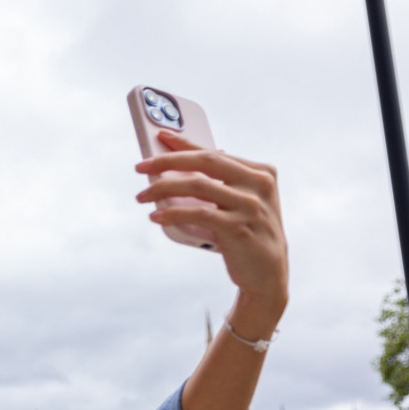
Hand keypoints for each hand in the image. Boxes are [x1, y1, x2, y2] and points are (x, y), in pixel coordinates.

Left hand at [135, 130, 288, 329]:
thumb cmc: (248, 234)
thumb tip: (179, 165)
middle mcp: (259, 184)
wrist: (268, 274)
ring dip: (163, 188)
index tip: (159, 135)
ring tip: (142, 196)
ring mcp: (251, 206)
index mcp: (261, 172)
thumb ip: (222, 184)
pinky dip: (173, 214)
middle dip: (168, 161)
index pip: (215, 152)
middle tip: (140, 167)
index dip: (185, 142)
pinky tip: (156, 216)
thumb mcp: (242, 204)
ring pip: (197, 186)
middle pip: (205, 162)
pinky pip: (198, 214)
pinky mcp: (238, 228)